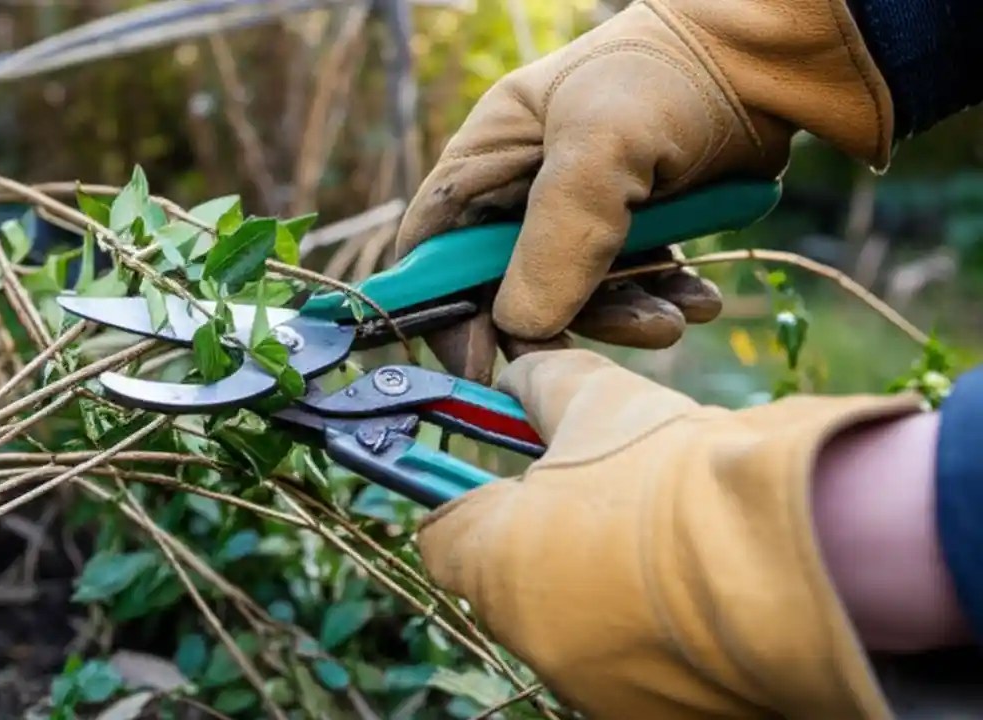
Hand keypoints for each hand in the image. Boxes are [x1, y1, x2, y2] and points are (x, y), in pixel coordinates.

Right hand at [397, 0, 893, 382]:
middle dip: (551, 324)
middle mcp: (523, 190)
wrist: (774, 59)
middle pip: (505, 286)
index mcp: (487, 157)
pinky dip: (660, 303)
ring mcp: (580, 212)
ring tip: (671, 320)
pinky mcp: (635, 228)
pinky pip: (631, 286)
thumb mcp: (602, 147)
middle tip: (586, 363)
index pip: (436, 248)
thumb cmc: (671, 78)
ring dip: (621, 320)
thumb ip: (558, 235)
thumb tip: (522, 325)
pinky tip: (698, 301)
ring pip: (575, 296)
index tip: (476, 363)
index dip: (444, 308)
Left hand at [415, 349, 923, 718]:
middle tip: (606, 495)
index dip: (469, 493)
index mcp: (493, 562)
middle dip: (549, 535)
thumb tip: (521, 374)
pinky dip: (656, 627)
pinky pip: (638, 659)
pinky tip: (704, 586)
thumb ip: (542, 385)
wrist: (808, 550)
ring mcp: (591, 684)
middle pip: (514, 578)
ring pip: (578, 621)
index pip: (442, 532)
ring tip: (672, 539)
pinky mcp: (653, 713)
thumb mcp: (599, 400)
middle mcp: (529, 638)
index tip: (502, 472)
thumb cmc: (680, 471)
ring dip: (605, 582)